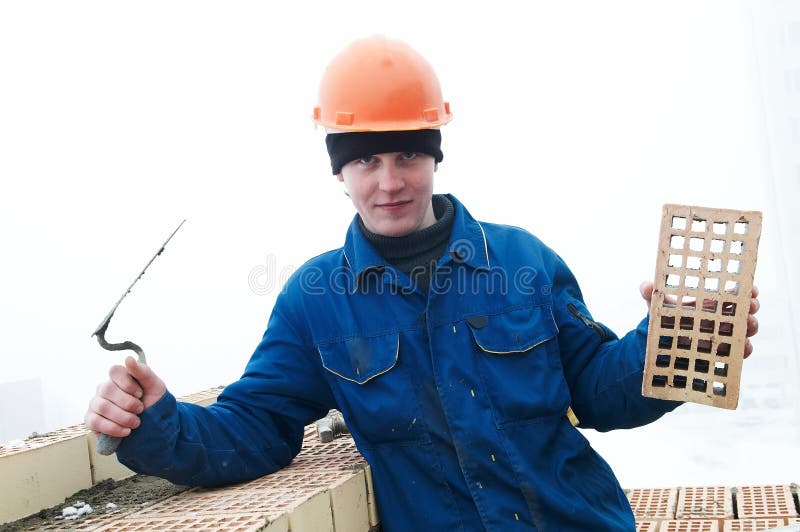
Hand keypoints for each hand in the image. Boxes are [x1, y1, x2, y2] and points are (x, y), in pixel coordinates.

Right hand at [85, 356, 166, 436]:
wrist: (153, 425)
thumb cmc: (153, 402)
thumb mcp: (154, 385)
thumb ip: (142, 371)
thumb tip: (128, 358)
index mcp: (118, 377)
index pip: (114, 371)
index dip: (128, 383)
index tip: (141, 393)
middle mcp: (104, 388)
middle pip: (107, 389)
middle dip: (128, 403)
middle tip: (140, 409)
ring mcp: (95, 403)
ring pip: (103, 406)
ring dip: (123, 417)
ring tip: (136, 423)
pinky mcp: (91, 420)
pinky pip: (95, 422)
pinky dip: (113, 428)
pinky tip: (126, 431)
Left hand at [639, 282, 759, 358]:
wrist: (663, 347)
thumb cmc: (666, 321)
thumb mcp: (659, 308)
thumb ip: (652, 295)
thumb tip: (645, 286)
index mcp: (712, 303)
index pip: (734, 294)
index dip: (746, 290)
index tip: (751, 288)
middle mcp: (723, 318)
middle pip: (745, 310)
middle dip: (751, 306)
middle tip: (751, 305)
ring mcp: (726, 336)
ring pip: (746, 330)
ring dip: (751, 326)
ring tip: (748, 324)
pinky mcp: (724, 354)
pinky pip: (740, 352)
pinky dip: (744, 349)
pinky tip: (744, 347)